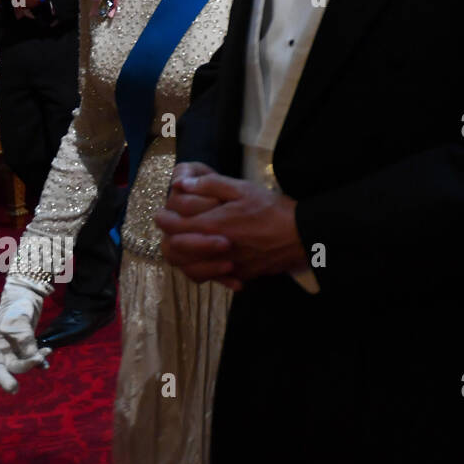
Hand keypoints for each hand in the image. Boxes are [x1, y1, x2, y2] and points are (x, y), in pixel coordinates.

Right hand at [0, 281, 50, 393]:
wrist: (28, 292)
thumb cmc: (17, 304)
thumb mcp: (18, 321)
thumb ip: (24, 339)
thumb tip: (32, 356)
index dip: (3, 379)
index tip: (14, 389)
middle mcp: (2, 346)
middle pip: (12, 365)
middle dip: (26, 365)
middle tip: (40, 360)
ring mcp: (14, 344)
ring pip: (24, 360)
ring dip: (35, 359)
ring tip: (47, 351)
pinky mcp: (26, 341)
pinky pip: (31, 354)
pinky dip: (39, 356)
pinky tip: (47, 354)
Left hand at [156, 165, 305, 285]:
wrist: (300, 235)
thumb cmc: (272, 209)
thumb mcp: (243, 188)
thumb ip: (211, 184)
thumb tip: (181, 184)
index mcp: (211, 225)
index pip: (172, 226)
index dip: (164, 218)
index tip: (164, 213)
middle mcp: (213, 250)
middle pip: (174, 252)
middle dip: (169, 239)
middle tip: (174, 230)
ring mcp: (225, 266)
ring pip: (189, 270)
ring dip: (184, 258)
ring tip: (189, 246)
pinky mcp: (239, 275)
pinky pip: (213, 279)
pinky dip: (207, 272)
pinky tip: (213, 261)